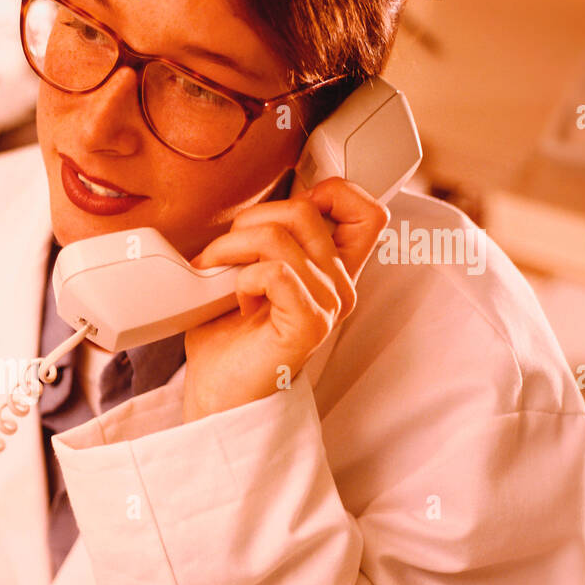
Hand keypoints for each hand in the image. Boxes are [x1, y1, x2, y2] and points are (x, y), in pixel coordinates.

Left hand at [181, 177, 389, 421]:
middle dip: (249, 220)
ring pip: (281, 237)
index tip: (278, 218)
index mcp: (332, 269)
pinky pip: (275, 272)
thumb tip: (253, 204)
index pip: (367, 209)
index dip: (329, 192)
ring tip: (218, 276)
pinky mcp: (310, 325)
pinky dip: (242, 279)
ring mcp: (330, 306)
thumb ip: (267, 237)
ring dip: (231, 248)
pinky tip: (238, 302)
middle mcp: (340, 285)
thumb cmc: (228, 335)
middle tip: (223, 254)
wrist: (217, 391)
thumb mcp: (248, 270)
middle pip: (306, 209)